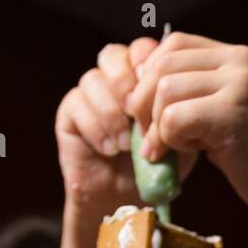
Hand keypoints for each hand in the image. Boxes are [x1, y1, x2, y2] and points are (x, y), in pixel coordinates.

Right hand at [56, 39, 196, 210]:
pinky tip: (110, 150)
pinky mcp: (69, 114)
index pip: (140, 50)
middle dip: (125, 82)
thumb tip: (177, 91)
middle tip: (135, 112)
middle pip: (112, 56)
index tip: (158, 89)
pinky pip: (76, 106)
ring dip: (111, 113)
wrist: (129, 198)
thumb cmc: (156, 165)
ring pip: (92, 80)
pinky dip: (95, 129)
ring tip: (126, 145)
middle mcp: (113, 81)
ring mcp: (89, 95)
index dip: (147, 63)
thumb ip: (178, 112)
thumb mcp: (177, 137)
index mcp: (141, 79)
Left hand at [123, 33, 247, 213]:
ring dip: (157, 126)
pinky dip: (171, 140)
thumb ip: (195, 95)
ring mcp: (239, 84)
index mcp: (236, 57)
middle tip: (151, 139)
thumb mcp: (227, 112)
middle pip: (162, 65)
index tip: (149, 113)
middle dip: (143, 104)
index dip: (150, 78)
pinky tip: (191, 154)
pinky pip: (174, 118)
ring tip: (172, 149)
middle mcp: (238, 61)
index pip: (173, 46)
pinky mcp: (233, 112)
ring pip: (164, 91)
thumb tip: (141, 92)